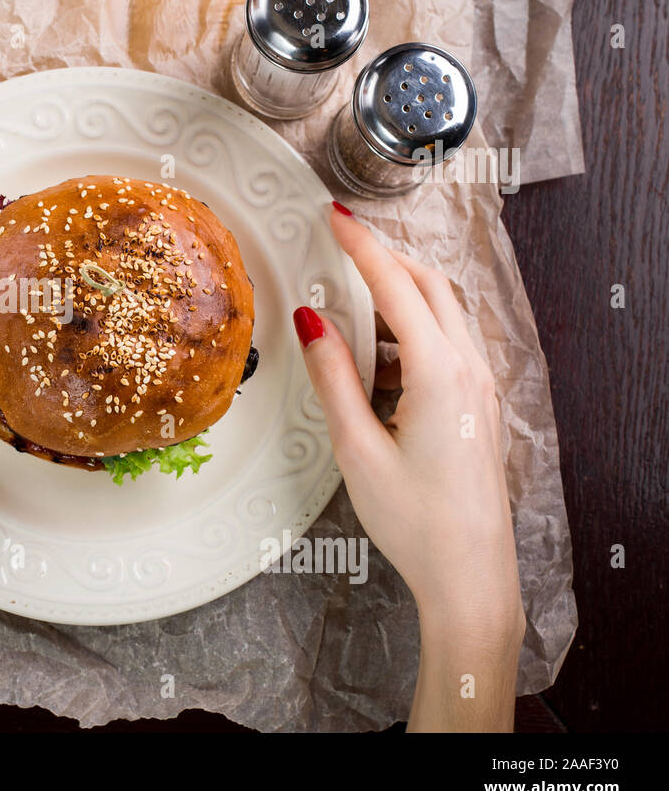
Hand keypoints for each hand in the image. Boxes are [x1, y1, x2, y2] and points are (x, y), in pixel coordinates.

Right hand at [295, 203, 524, 731]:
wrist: (469, 573)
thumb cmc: (417, 520)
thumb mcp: (357, 448)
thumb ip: (332, 378)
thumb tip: (311, 321)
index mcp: (439, 374)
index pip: (396, 286)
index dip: (361, 246)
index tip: (335, 217)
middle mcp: (470, 370)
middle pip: (430, 285)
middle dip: (384, 257)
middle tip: (341, 244)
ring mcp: (480, 386)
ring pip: (441, 312)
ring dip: (398, 295)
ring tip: (349, 306)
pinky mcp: (477, 403)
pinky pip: (446, 344)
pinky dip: (410, 330)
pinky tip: (377, 359)